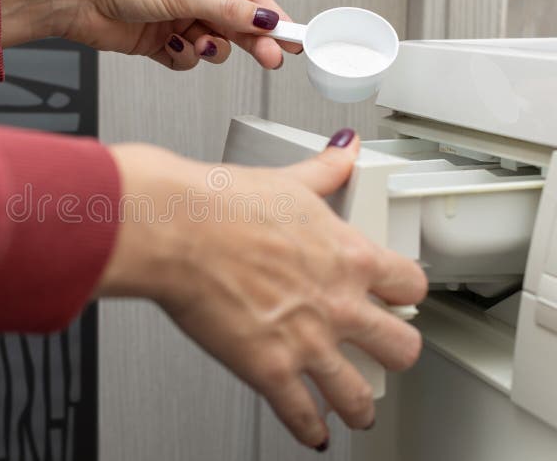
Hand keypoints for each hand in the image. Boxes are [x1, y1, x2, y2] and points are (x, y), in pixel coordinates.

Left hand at [0, 0, 299, 69]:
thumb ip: (227, 9)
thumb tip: (262, 17)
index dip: (274, 19)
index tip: (295, 38)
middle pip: (236, 24)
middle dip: (251, 42)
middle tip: (271, 59)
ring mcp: (176, 20)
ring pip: (212, 45)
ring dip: (207, 49)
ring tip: (195, 42)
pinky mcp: (159, 43)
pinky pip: (186, 58)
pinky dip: (181, 57)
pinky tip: (169, 46)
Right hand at [96, 132, 427, 450]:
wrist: (177, 229)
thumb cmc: (221, 205)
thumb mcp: (286, 182)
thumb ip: (323, 173)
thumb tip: (343, 152)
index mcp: (346, 255)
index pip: (408, 284)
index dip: (408, 294)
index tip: (401, 297)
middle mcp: (337, 303)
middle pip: (401, 346)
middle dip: (396, 352)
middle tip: (386, 353)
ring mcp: (308, 341)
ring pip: (359, 393)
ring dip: (360, 405)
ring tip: (357, 408)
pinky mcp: (270, 369)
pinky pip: (303, 415)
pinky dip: (309, 429)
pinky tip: (312, 433)